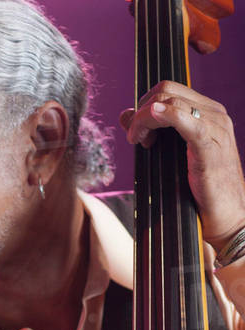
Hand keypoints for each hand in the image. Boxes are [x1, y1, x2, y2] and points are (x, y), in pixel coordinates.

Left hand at [120, 82, 244, 249]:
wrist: (228, 216)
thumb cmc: (199, 190)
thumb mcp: (171, 154)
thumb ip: (150, 131)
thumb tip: (126, 113)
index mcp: (207, 112)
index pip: (169, 89)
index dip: (145, 106)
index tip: (138, 132)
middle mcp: (214, 114)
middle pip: (166, 90)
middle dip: (141, 111)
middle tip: (136, 139)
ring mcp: (215, 127)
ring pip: (170, 101)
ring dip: (144, 119)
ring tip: (139, 142)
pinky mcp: (210, 145)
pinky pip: (185, 119)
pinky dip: (164, 116)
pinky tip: (150, 122)